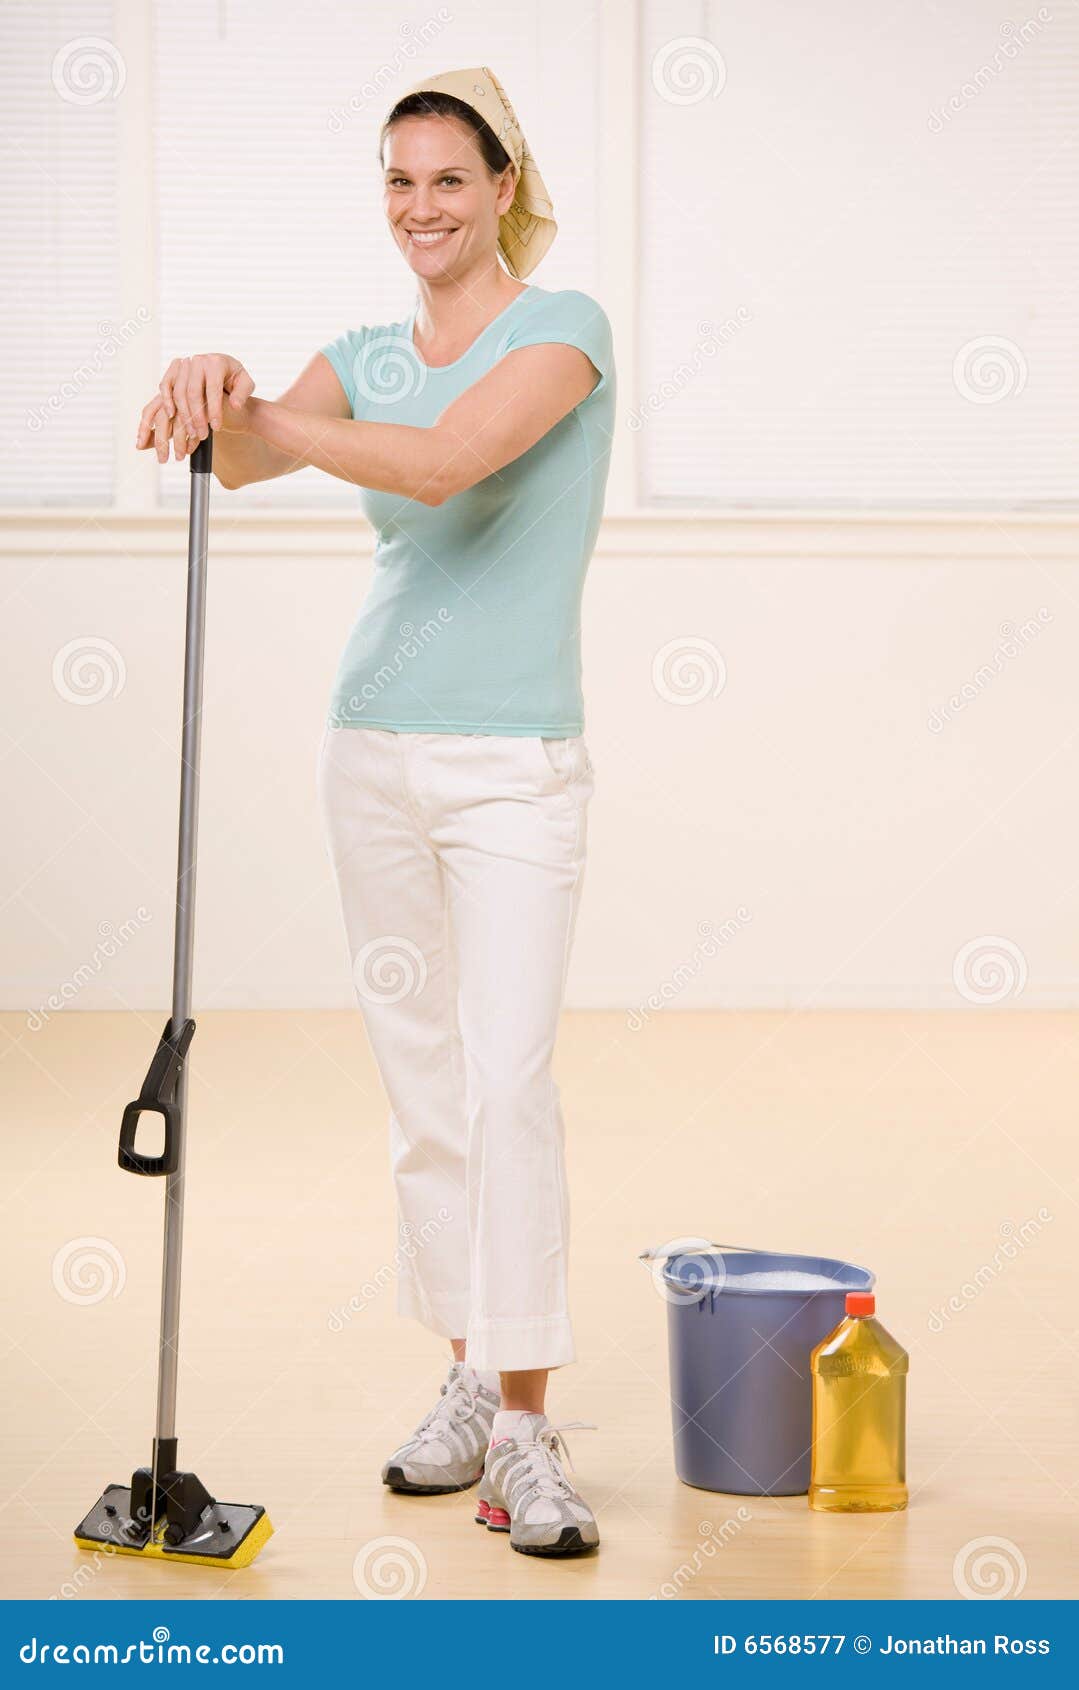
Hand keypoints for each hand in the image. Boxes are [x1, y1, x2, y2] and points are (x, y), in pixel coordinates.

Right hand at [135, 354, 255, 461]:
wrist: (221, 370)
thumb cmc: (234, 379)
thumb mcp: (245, 384)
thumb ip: (242, 394)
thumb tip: (235, 405)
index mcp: (216, 362)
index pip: (213, 389)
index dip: (214, 410)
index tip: (217, 428)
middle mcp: (198, 360)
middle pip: (193, 392)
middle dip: (197, 417)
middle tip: (203, 435)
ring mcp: (184, 365)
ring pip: (179, 392)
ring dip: (184, 415)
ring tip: (192, 433)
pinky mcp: (174, 371)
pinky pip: (166, 385)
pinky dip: (167, 400)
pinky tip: (171, 416)